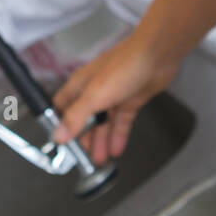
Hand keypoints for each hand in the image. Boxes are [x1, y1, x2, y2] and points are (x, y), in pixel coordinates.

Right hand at [51, 24, 181, 163]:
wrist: (157, 56)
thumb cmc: (125, 65)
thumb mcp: (95, 95)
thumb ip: (76, 116)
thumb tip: (59, 134)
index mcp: (80, 86)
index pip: (61, 107)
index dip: (59, 124)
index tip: (60, 143)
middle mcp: (94, 90)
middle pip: (84, 119)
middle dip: (83, 139)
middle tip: (83, 157)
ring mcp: (113, 96)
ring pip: (103, 123)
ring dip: (101, 141)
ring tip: (99, 159)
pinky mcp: (130, 100)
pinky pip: (121, 122)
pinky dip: (118, 135)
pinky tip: (116, 148)